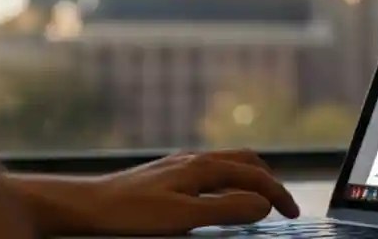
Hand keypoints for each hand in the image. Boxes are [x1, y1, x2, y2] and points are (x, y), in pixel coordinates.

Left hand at [15, 149, 300, 235]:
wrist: (84, 206)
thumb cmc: (130, 214)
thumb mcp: (183, 217)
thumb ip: (225, 209)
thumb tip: (262, 204)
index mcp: (202, 167)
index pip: (255, 175)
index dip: (278, 194)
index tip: (293, 215)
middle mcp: (193, 160)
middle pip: (244, 161)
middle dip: (268, 180)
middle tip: (280, 206)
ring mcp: (178, 165)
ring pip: (226, 164)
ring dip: (248, 178)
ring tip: (256, 200)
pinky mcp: (164, 176)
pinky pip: (208, 172)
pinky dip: (227, 182)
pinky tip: (216, 199)